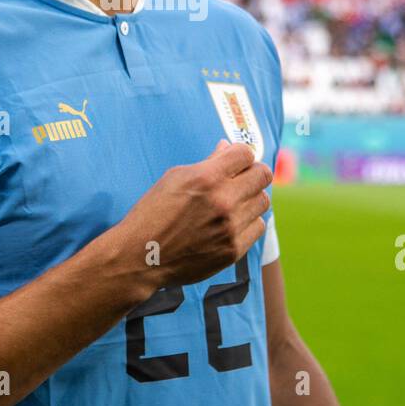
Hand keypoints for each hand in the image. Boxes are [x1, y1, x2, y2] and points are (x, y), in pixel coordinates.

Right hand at [115, 139, 271, 289]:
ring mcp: (230, 228)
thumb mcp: (174, 178)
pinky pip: (258, 227)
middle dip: (252, 173)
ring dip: (251, 198)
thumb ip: (207, 163)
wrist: (141, 257)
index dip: (240, 155)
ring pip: (263, 201)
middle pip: (262, 176)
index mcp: (206, 178)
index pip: (245, 154)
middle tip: (241, 179)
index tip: (235, 161)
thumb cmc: (153, 213)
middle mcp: (223, 201)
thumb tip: (227, 148)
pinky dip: (248, 222)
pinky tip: (232, 222)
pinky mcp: (233, 250)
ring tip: (235, 202)